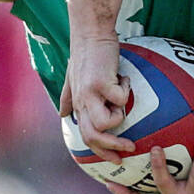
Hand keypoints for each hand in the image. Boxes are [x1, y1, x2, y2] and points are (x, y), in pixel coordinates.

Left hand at [59, 37, 133, 158]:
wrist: (89, 33)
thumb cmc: (86, 54)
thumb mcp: (73, 77)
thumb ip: (68, 96)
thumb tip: (63, 115)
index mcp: (77, 105)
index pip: (86, 137)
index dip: (100, 152)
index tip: (116, 160)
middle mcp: (81, 103)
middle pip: (93, 138)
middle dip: (112, 148)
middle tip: (130, 148)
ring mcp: (89, 94)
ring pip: (104, 124)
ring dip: (119, 116)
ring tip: (123, 99)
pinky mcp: (100, 83)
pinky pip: (119, 99)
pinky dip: (127, 91)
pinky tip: (125, 78)